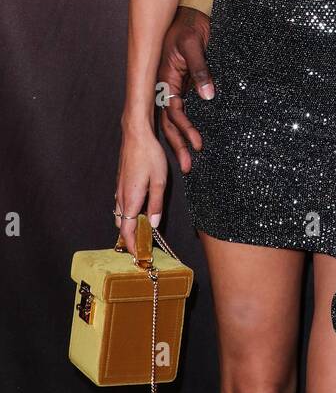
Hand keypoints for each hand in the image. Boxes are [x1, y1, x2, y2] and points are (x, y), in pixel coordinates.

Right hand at [114, 125, 168, 258]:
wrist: (136, 135)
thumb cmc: (149, 156)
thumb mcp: (159, 181)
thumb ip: (155, 204)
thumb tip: (153, 223)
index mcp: (130, 200)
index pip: (127, 231)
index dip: (133, 246)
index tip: (139, 257)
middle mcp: (121, 197)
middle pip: (122, 225)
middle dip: (130, 238)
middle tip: (142, 247)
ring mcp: (119, 189)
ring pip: (120, 215)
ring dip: (129, 226)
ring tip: (142, 232)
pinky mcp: (121, 182)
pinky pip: (121, 204)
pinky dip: (128, 214)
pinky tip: (139, 211)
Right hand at [156, 6, 211, 173]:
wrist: (192, 13)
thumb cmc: (189, 26)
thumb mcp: (194, 45)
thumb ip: (200, 70)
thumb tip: (207, 96)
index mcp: (165, 79)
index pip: (173, 111)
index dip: (185, 130)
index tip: (197, 145)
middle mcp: (168, 86)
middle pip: (170, 123)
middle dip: (179, 145)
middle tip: (189, 167)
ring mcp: (176, 87)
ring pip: (175, 119)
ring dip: (181, 139)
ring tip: (190, 159)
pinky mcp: (187, 84)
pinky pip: (186, 108)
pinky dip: (189, 124)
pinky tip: (197, 137)